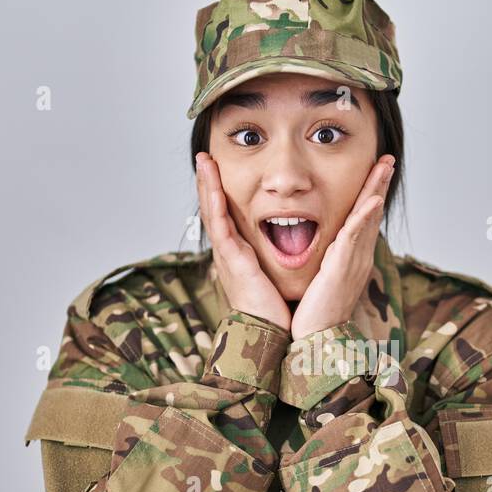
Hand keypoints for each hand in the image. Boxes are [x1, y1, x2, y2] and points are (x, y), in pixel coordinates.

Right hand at [195, 151, 291, 331]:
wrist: (269, 334)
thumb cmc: (274, 308)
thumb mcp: (272, 275)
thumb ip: (274, 258)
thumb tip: (288, 245)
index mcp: (239, 254)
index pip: (227, 216)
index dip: (220, 193)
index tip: (219, 170)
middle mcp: (229, 251)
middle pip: (214, 210)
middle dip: (208, 183)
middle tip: (204, 157)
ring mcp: (228, 254)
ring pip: (212, 212)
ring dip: (206, 184)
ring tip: (203, 160)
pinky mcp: (232, 259)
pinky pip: (220, 225)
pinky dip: (213, 201)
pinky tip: (211, 184)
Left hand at [290, 155, 395, 339]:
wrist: (317, 340)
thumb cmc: (316, 313)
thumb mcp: (323, 278)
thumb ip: (326, 260)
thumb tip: (325, 248)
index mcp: (351, 257)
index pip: (363, 219)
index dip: (371, 194)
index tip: (376, 171)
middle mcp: (358, 257)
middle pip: (372, 213)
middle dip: (380, 184)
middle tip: (388, 158)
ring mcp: (353, 262)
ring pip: (367, 219)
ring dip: (376, 190)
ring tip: (384, 167)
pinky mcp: (342, 269)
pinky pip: (355, 238)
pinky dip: (364, 218)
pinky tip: (372, 201)